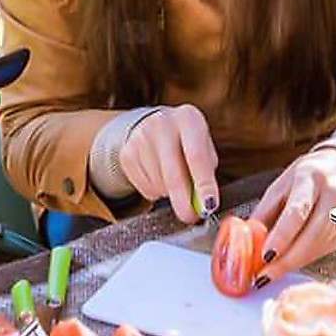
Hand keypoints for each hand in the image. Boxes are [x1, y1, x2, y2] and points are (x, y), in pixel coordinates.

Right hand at [120, 104, 218, 224]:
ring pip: (158, 185)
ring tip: (175, 181)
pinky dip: (156, 192)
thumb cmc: (186, 142)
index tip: (209, 205)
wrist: (153, 127)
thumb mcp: (203, 146)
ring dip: (170, 194)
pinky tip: (160, 177)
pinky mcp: (126, 154)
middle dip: (183, 201)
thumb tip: (205, 203)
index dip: (204, 184)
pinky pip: (144, 188)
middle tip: (191, 217)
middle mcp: (162, 124)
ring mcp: (140, 138)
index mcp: (188, 118)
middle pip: (172, 173)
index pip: (196, 155)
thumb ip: (206, 172)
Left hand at [250, 148, 335, 283]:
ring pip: (318, 248)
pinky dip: (303, 260)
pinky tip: (289, 262)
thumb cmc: (309, 176)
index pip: (297, 211)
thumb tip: (247, 240)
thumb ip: (265, 211)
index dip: (281, 237)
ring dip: (293, 264)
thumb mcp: (281, 185)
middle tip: (264, 276)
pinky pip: (323, 251)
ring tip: (270, 273)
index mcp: (311, 179)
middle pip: (311, 236)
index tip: (265, 256)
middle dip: (286, 260)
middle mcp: (333, 196)